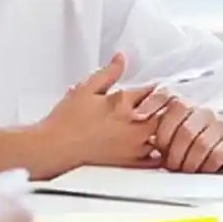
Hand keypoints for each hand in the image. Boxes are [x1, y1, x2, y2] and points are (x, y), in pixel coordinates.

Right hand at [36, 53, 159, 176]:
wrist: (56, 148)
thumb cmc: (67, 122)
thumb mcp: (86, 89)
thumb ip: (108, 73)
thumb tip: (121, 59)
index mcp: (124, 103)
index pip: (153, 90)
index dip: (156, 88)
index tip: (157, 89)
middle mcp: (133, 124)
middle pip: (165, 111)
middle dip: (165, 105)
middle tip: (165, 104)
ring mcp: (135, 145)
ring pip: (165, 132)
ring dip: (166, 126)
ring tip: (163, 123)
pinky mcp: (133, 163)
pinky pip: (158, 157)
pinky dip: (162, 149)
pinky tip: (157, 144)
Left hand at [151, 98, 222, 174]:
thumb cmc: (189, 143)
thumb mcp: (169, 133)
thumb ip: (153, 125)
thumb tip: (138, 119)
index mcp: (185, 106)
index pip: (169, 99)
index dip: (158, 116)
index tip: (151, 138)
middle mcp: (203, 112)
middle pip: (184, 129)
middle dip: (173, 152)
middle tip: (168, 164)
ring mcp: (220, 126)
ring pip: (201, 144)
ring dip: (189, 162)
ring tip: (183, 169)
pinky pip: (217, 155)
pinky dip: (205, 166)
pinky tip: (200, 170)